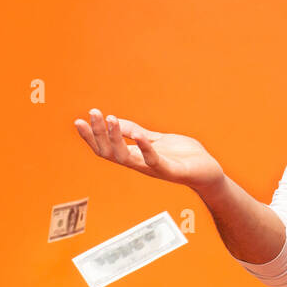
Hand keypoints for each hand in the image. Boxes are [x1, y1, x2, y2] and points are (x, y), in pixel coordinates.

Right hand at [73, 108, 224, 191]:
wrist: (208, 171)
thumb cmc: (183, 156)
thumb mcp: (157, 139)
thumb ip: (136, 132)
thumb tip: (114, 122)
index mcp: (135, 156)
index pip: (106, 148)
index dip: (91, 137)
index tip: (78, 121)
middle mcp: (139, 164)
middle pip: (109, 152)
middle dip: (98, 134)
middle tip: (91, 114)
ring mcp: (153, 168)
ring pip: (126, 157)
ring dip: (116, 138)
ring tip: (110, 119)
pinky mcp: (171, 170)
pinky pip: (154, 161)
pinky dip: (146, 148)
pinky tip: (140, 135)